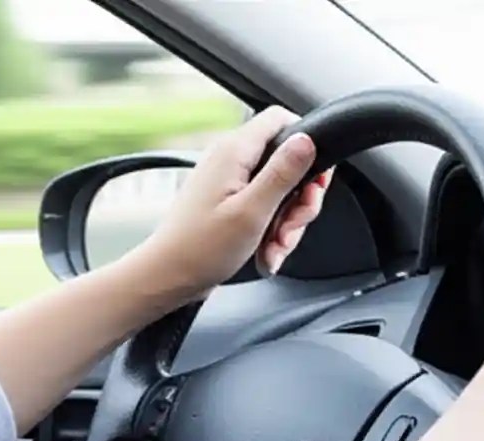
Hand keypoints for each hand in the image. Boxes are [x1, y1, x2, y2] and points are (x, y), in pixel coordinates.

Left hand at [135, 106, 333, 296]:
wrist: (169, 277)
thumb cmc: (202, 249)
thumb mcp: (252, 211)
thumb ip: (282, 173)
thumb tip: (307, 139)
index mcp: (235, 152)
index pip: (282, 120)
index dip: (307, 144)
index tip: (315, 181)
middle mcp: (231, 160)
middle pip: (288, 163)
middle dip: (300, 199)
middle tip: (292, 225)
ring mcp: (230, 181)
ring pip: (281, 192)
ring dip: (287, 222)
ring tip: (275, 247)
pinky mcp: (230, 202)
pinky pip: (266, 209)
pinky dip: (272, 231)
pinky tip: (267, 253)